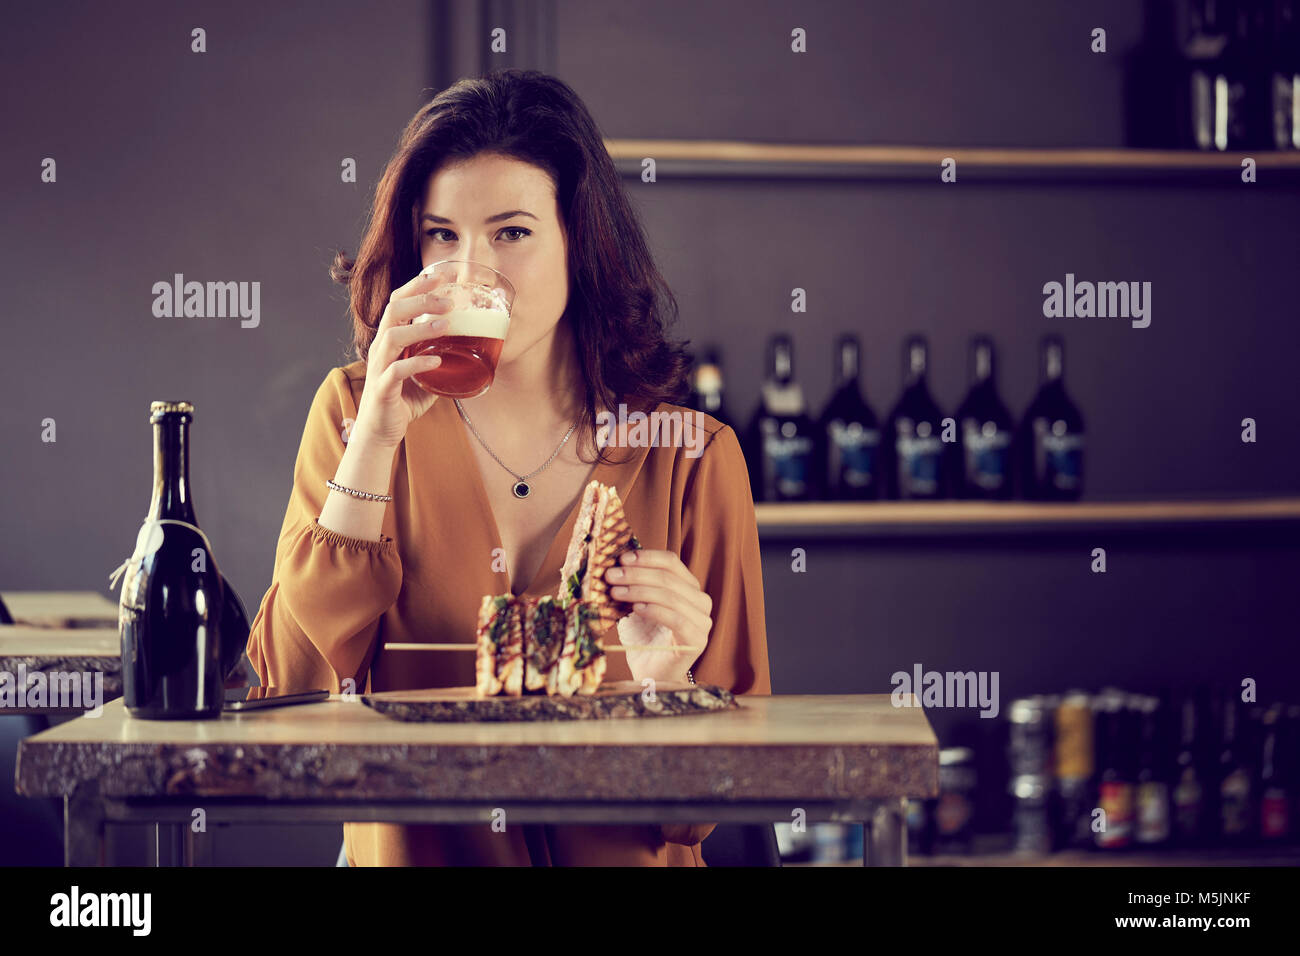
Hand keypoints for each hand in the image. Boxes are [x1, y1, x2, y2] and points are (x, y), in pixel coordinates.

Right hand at [351, 268, 457, 448]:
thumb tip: (475, 349)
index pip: (399, 301)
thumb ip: (443, 358)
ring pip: (392, 337)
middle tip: (450, 299)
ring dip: (420, 328)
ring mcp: (379, 367)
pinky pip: (396, 371)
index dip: (418, 285)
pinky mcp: (383, 389)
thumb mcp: (426, 373)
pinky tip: (436, 361)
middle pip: (393, 311)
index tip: (442, 273)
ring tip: (446, 325)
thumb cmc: (402, 399)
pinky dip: (417, 364)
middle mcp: (381, 348)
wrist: (381, 432)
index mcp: (390, 338)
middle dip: (421, 299)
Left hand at [605, 548, 711, 684]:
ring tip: (616, 592)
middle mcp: (700, 600)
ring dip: (640, 590)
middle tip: (611, 576)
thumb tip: (613, 565)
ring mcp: (702, 620)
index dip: (646, 557)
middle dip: (636, 574)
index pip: (671, 562)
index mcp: (688, 587)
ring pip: (671, 596)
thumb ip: (632, 585)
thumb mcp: (635, 604)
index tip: (621, 558)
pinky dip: (654, 610)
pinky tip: (636, 608)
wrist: (651, 674)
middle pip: (668, 578)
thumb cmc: (644, 638)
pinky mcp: (698, 639)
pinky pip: (676, 619)